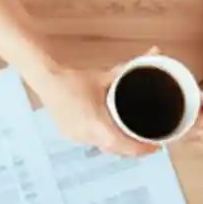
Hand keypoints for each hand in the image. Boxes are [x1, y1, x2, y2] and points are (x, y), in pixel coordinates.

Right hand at [33, 62, 157, 158]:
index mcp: (96, 124)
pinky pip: (94, 143)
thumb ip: (130, 69)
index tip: (157, 146)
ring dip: (119, 146)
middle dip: (134, 149)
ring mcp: (77, 138)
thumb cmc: (74, 79)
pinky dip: (106, 141)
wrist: (46, 80)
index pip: (124, 146)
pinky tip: (111, 134)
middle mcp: (86, 136)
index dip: (143, 149)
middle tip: (149, 141)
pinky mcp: (71, 136)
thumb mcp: (104, 76)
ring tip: (134, 138)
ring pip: (105, 148)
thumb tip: (154, 53)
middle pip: (117, 150)